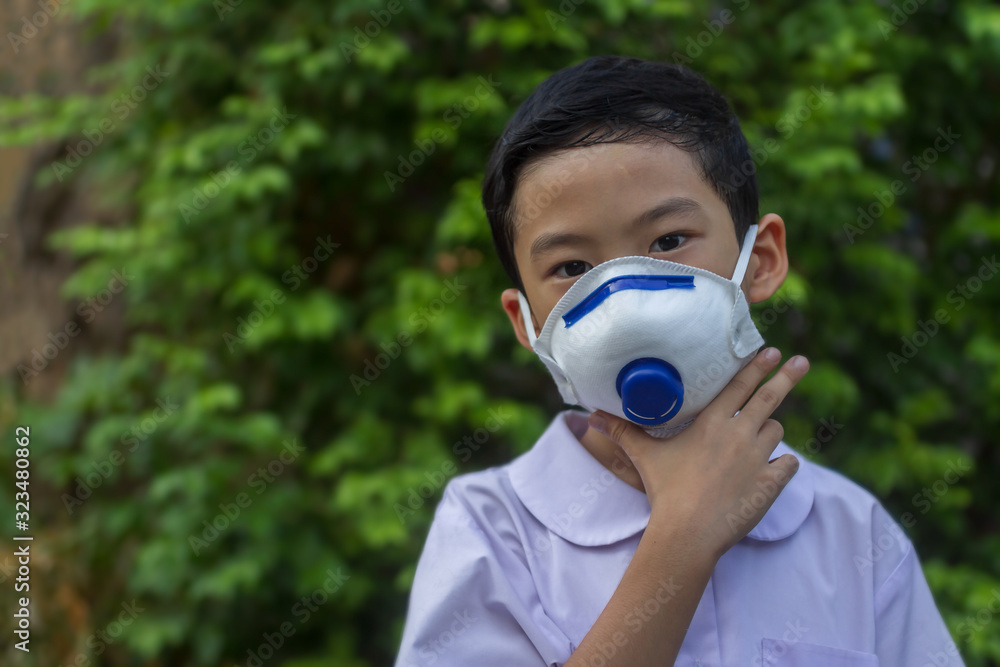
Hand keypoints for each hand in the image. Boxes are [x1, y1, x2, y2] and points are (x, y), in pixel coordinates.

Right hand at [588, 348, 809, 560]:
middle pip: (769, 396)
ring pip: (776, 430)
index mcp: (712, 422)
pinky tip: (776, 466)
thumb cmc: (665, 490)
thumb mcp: (644, 456)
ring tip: (763, 432)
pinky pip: (788, 464)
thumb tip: (589, 417)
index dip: (755, 365)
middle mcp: (739, 433)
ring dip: (770, 429)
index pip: (738, 385)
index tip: (770, 350)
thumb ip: (622, 431)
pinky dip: (783, 464)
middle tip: (801, 361)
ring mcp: (758, 458)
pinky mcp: (771, 484)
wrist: (688, 532)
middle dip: (787, 376)